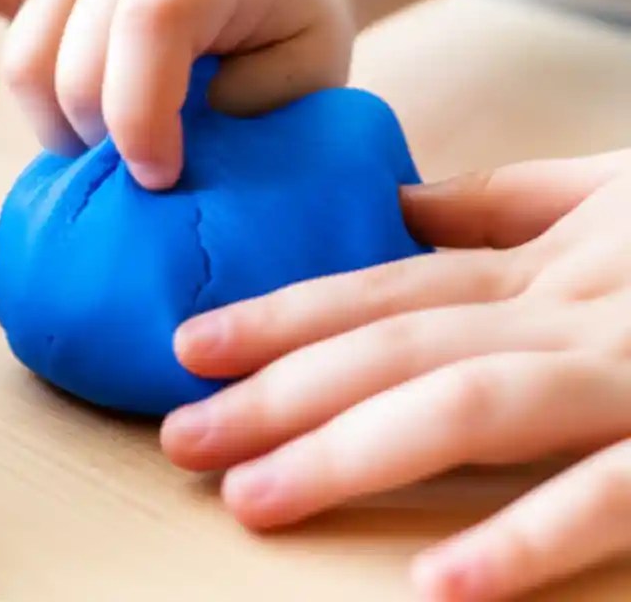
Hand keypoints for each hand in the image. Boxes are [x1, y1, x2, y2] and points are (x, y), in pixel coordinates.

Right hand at [0, 0, 354, 189]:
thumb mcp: (306, 82)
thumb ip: (247, 117)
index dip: (141, 116)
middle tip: (146, 170)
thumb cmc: (290, 41)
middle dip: (103, 137)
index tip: (159, 177)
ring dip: (58, 125)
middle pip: (74, 56)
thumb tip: (156, 165)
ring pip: (26, 56)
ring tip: (103, 147)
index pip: (147, 23)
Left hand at [162, 150, 630, 600]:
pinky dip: (519, 537)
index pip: (388, 291)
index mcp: (550, 270)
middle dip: (277, 394)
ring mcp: (625, 377)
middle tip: (180, 440)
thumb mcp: (620, 202)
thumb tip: (406, 204)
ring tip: (251, 498)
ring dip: (346, 453)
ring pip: (464, 406)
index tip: (187, 348)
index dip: (281, 319)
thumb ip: (512, 205)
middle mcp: (570, 316)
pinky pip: (604, 496)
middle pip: (396, 349)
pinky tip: (431, 585)